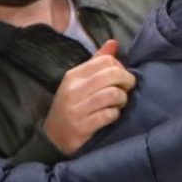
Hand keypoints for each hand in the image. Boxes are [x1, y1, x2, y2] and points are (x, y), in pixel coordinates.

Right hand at [42, 40, 136, 155]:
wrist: (53, 137)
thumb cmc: (72, 106)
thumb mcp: (80, 82)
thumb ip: (97, 63)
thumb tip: (113, 43)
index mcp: (74, 75)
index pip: (105, 60)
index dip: (121, 67)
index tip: (122, 78)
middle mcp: (74, 89)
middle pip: (112, 74)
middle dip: (127, 81)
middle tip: (127, 90)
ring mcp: (77, 108)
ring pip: (113, 94)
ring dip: (122, 100)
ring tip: (119, 104)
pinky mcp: (82, 126)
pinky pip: (109, 115)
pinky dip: (115, 115)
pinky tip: (111, 116)